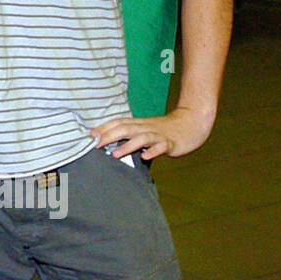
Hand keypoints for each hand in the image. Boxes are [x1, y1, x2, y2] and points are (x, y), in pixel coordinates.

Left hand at [91, 106, 213, 160]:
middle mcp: (146, 127)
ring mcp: (159, 135)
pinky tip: (146, 156)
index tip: (89, 135)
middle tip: (95, 144)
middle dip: (109, 135)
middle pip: (126, 128)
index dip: (104, 128)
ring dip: (127, 145)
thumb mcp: (145, 130)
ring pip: (141, 138)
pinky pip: (161, 146)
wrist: (191, 123)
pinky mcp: (171, 143)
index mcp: (139, 124)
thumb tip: (109, 144)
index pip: (118, 122)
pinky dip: (153, 151)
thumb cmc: (164, 129)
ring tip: (114, 154)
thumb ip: (130, 135)